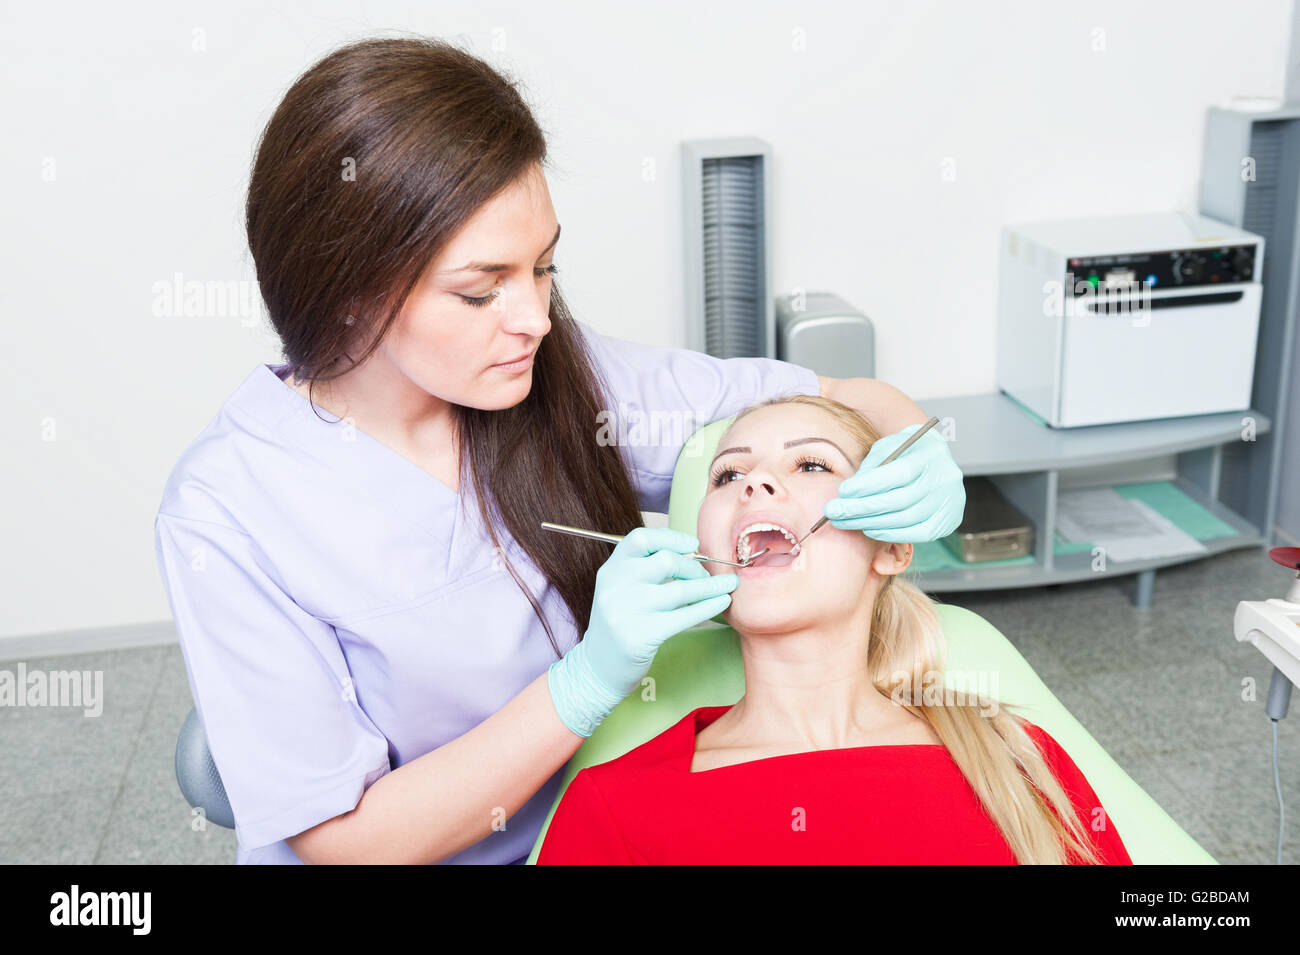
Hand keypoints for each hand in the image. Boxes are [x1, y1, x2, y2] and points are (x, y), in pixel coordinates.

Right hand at [547, 527, 737, 736]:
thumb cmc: (621, 623)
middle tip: (707, 576)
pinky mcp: (642, 636)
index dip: (671, 537)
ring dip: (711, 586)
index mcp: (611, 569)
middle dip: (695, 567)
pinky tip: (722, 602)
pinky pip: (685, 616)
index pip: (640, 539)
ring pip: (681, 589)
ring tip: (728, 586)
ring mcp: (627, 611)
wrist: (598, 667)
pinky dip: (708, 606)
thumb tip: (694, 553)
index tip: (693, 544)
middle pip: (667, 561)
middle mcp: (616, 585)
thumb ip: (644, 570)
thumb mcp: (621, 589)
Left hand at [822, 424, 964, 543]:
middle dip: (862, 508)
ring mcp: (949, 502)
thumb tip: (849, 494)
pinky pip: (917, 534)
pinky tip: (869, 529)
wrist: (932, 459)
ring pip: (906, 519)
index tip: (842, 491)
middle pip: (900, 500)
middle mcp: (945, 479)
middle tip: (834, 512)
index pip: (899, 473)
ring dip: (870, 523)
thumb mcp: (887, 448)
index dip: (868, 485)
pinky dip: (889, 533)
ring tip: (845, 521)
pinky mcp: (946, 522)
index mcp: (930, 454)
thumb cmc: (904, 453)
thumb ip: (872, 467)